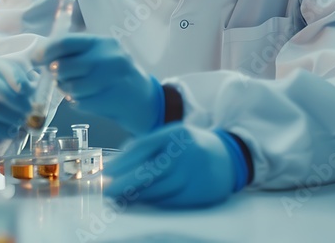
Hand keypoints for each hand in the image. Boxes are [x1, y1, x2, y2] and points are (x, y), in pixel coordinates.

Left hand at [41, 35, 161, 134]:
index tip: (36, 59)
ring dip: (67, 90)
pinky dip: (78, 102)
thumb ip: (76, 53)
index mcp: (102, 43)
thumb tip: (42, 55)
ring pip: (70, 87)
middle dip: (55, 75)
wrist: (145, 99)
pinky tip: (90, 98)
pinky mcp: (109, 100)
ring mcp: (109, 80)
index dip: (46, 51)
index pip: (65, 43)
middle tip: (59, 78)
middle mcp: (107, 58)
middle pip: (63, 67)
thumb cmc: (116, 74)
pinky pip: (79, 102)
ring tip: (77, 89)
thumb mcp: (101, 54)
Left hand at [103, 123, 242, 207]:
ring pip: (158, 189)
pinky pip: (170, 200)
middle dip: (124, 182)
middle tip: (105, 190)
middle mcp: (185, 152)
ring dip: (135, 195)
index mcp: (175, 133)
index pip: (143, 147)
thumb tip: (116, 163)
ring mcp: (194, 173)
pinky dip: (153, 201)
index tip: (106, 171)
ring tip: (119, 197)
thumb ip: (147, 146)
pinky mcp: (200, 192)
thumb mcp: (171, 137)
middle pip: (149, 171)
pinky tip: (141, 201)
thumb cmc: (190, 147)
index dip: (122, 161)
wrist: (228, 158)